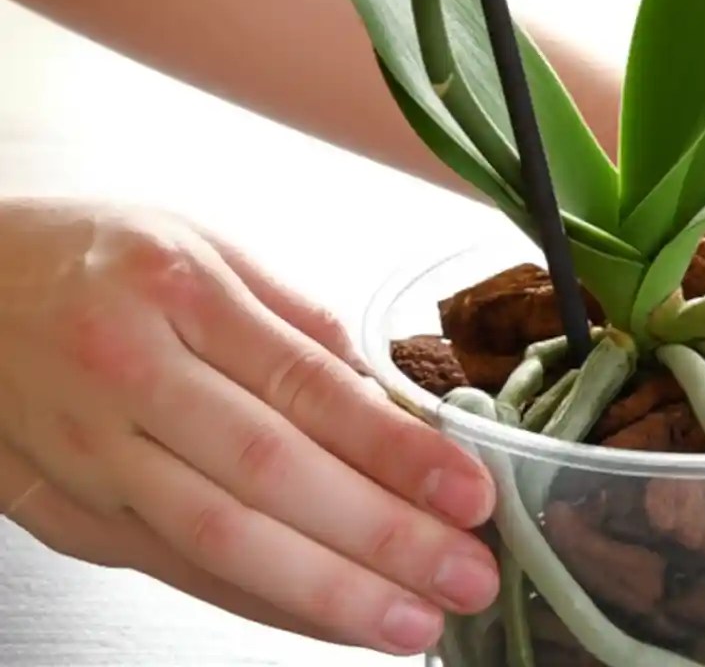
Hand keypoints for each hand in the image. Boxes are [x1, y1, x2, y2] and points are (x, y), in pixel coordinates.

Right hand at [0, 197, 498, 654]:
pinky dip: (259, 602)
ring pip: (220, 539)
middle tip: (464, 577)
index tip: (469, 493)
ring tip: (412, 624)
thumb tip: (384, 393)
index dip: (396, 451)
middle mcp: (131, 376)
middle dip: (381, 538)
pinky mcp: (71, 513)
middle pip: (270, 475)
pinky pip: (176, 569)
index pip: (307, 386)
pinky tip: (327, 621)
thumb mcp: (202, 245)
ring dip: (328, 593)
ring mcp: (92, 454)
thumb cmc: (92, 258)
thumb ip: (296, 320)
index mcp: (178, 292)